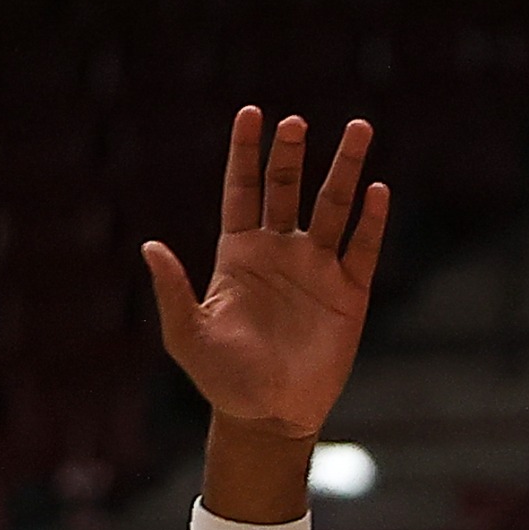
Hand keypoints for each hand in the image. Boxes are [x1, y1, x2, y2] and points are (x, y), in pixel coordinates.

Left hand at [144, 109, 388, 435]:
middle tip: (297, 122)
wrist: (268, 416)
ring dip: (346, 169)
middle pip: (288, 188)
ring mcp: (317, 270)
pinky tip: (378, 191)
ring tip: (359, 129)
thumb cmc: (221, 378)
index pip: (244, 189)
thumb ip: (172, 289)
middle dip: (292, 153)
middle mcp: (280, 252)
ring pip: (334, 207)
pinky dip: (372, 221)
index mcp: (238, 253)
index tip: (252, 113)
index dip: (246, 152)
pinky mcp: (349, 295)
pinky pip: (362, 249)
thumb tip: (150, 246)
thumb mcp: (186, 334)